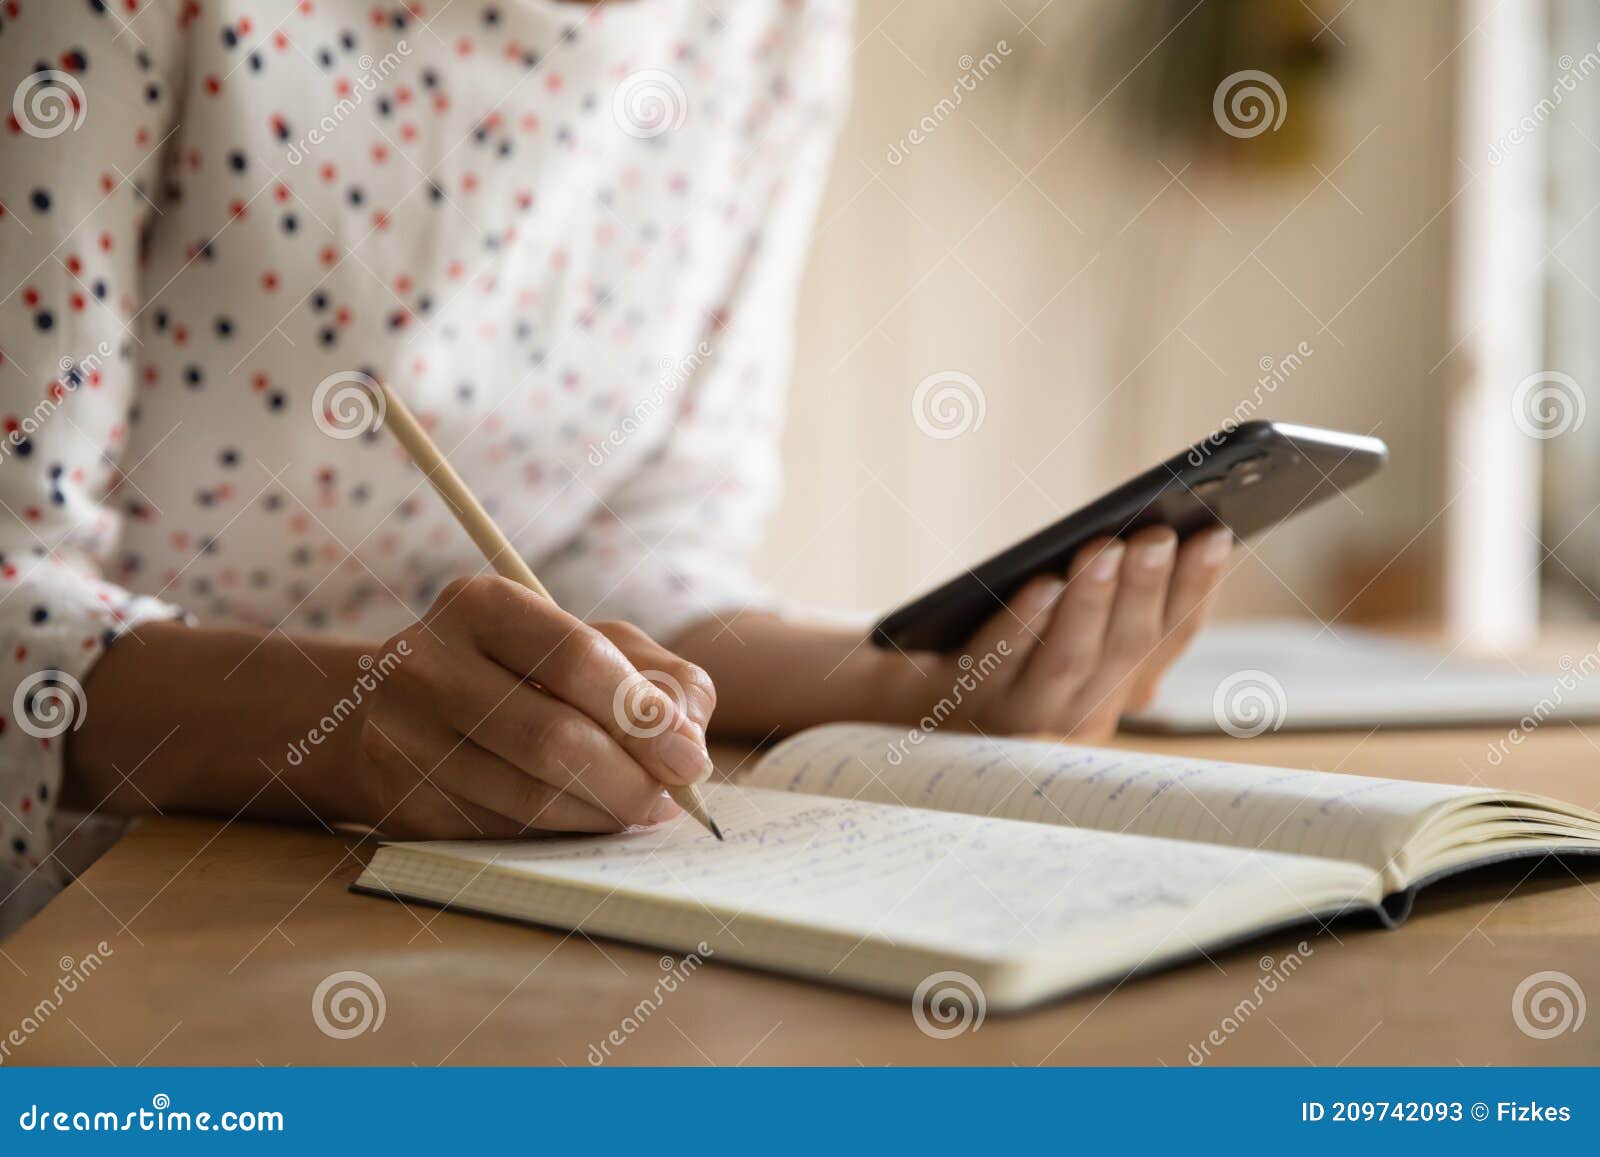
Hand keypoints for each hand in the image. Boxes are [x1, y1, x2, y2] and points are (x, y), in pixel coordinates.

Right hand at [349, 576, 716, 838]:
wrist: (401, 711)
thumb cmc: (522, 671)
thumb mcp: (589, 644)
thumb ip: (654, 676)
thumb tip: (688, 743)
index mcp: (481, 605)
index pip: (576, 658)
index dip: (642, 714)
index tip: (688, 757)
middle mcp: (427, 665)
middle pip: (551, 737)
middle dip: (629, 778)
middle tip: (670, 799)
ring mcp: (403, 737)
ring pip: (527, 798)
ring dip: (600, 814)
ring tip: (636, 810)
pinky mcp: (399, 801)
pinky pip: (500, 833)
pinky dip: (559, 834)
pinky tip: (584, 819)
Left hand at [894, 526, 1231, 740]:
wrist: (909, 703)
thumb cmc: (999, 652)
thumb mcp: (1062, 635)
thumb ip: (1113, 610)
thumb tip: (1167, 540)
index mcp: (1116, 691)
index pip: (1169, 639)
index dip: (1196, 588)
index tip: (1215, 533)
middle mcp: (1079, 715)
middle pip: (1125, 651)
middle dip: (1145, 589)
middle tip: (1157, 534)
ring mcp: (1023, 718)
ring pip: (1069, 660)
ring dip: (1091, 603)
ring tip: (1104, 547)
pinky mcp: (967, 707)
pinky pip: (1000, 665)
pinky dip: (1023, 625)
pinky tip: (1040, 584)